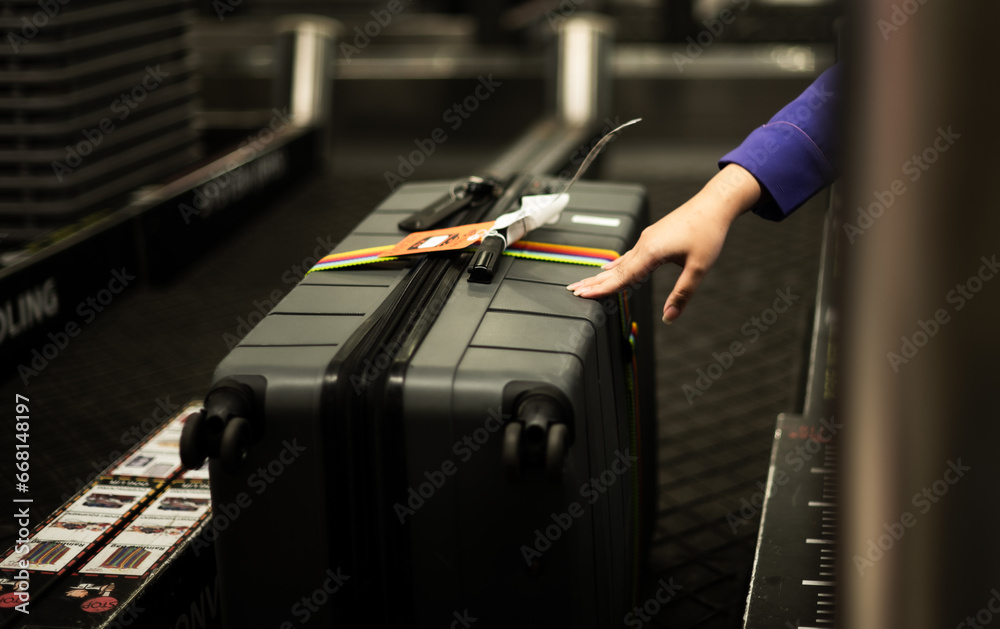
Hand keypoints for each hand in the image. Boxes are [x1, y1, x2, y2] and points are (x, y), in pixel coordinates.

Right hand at [566, 163, 760, 322]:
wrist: (714, 205)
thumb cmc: (708, 232)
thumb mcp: (699, 268)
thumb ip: (682, 294)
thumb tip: (670, 317)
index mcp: (651, 252)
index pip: (621, 277)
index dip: (601, 289)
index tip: (582, 296)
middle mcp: (644, 244)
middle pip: (614, 269)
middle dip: (593, 282)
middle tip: (572, 291)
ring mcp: (646, 239)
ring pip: (619, 262)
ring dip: (601, 274)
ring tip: (585, 283)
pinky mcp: (652, 237)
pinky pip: (628, 255)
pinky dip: (615, 265)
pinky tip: (609, 269)